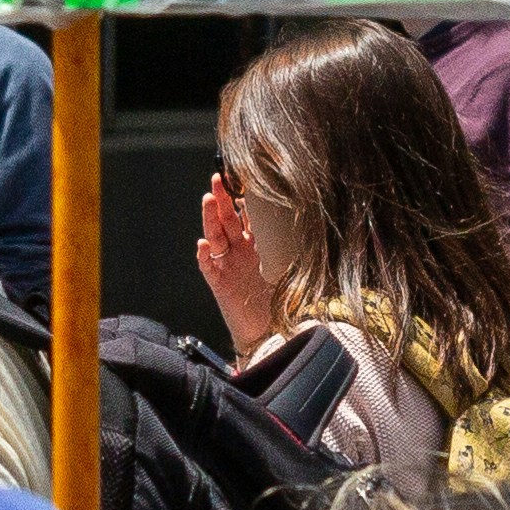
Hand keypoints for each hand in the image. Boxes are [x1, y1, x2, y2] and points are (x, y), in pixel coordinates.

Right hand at [192, 177, 277, 359]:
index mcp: (255, 245)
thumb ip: (290, 248)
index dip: (242, 199)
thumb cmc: (278, 300)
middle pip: (227, 221)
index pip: (246, 217)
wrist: (268, 330)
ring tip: (207, 201)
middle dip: (222, 200)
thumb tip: (305, 222)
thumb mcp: (288, 267)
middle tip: (218, 179)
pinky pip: (209, 267)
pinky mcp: (219, 283)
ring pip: (215, 238)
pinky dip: (205, 257)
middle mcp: (238, 252)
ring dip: (210, 220)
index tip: (241, 179)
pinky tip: (203, 246)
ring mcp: (227, 265)